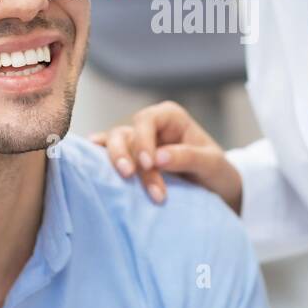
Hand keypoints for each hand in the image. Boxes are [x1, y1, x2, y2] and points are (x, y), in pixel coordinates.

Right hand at [88, 101, 242, 212]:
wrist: (216, 190)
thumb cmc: (216, 171)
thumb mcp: (211, 163)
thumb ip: (188, 157)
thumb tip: (159, 157)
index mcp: (170, 117)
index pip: (146, 120)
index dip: (143, 140)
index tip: (149, 164)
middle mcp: (150, 127)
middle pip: (124, 133)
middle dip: (123, 154)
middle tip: (129, 175)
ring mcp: (137, 144)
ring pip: (113, 146)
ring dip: (117, 164)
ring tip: (123, 181)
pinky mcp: (130, 162)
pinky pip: (107, 157)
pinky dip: (98, 161)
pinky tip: (91, 168)